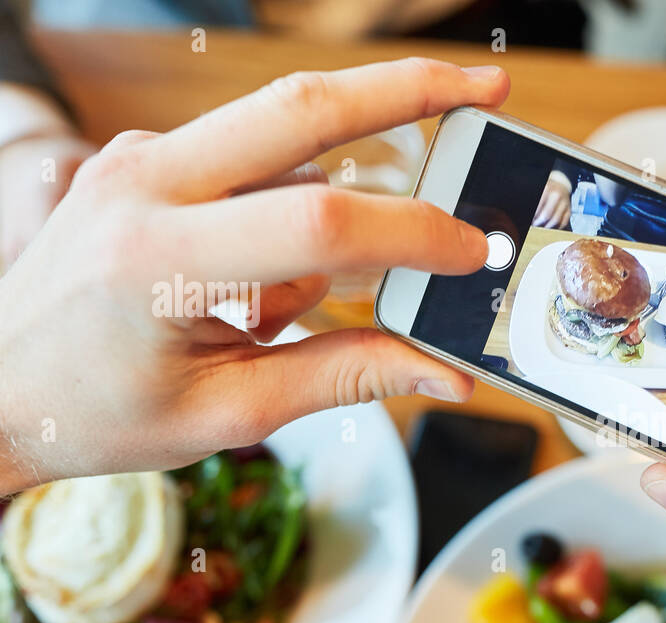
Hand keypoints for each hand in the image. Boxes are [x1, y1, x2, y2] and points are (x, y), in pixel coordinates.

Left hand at [0, 59, 508, 495]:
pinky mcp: (146, 157)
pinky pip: (252, 156)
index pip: (319, 222)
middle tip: (487, 89)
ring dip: (341, 184)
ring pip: (283, 131)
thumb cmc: (100, 411)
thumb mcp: (231, 411)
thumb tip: (445, 374)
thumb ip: (347, 378)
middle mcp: (144, 183)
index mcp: (160, 262)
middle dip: (407, 92)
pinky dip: (292, 200)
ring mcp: (139, 159)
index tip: (471, 255)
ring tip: (293, 297)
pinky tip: (256, 282)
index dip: (413, 233)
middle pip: (301, 108)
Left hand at [531, 170, 570, 227]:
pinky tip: (550, 226)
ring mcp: (565, 203)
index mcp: (546, 189)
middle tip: (535, 225)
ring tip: (541, 226)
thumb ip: (537, 205)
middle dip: (538, 223)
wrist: (561, 186)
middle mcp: (556, 195)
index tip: (531, 221)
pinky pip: (563, 223)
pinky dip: (555, 227)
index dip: (533, 218)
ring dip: (546, 227)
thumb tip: (533, 217)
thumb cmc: (547, 191)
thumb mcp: (541, 192)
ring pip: (555, 221)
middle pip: (546, 216)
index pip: (537, 209)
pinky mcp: (569, 210)